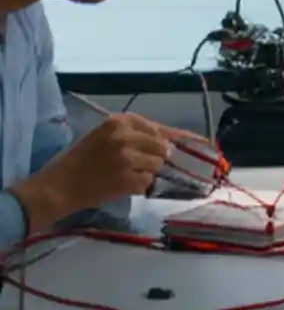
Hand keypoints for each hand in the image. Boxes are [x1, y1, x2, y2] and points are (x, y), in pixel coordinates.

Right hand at [14, 114, 177, 229]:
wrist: (57, 186)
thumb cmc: (80, 160)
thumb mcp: (105, 136)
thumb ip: (134, 135)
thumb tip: (170, 143)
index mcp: (118, 122)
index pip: (158, 128)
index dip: (178, 137)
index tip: (200, 142)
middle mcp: (124, 136)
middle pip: (161, 147)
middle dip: (156, 158)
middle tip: (140, 165)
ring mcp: (127, 158)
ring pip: (157, 165)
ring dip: (148, 173)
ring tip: (127, 175)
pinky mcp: (127, 179)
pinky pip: (148, 182)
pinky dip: (141, 186)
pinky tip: (124, 185)